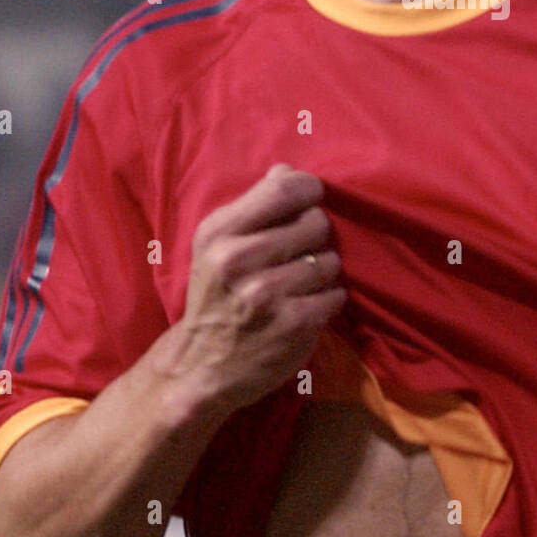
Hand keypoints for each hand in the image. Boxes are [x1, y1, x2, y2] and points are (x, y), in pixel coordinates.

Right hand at [158, 164, 345, 412]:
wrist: (200, 367)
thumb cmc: (215, 296)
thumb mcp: (216, 245)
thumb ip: (254, 206)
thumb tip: (287, 169)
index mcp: (219, 233)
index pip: (283, 188)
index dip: (308, 190)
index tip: (310, 200)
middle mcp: (239, 260)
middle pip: (315, 222)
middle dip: (315, 237)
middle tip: (297, 254)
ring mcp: (267, 294)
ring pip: (330, 260)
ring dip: (323, 271)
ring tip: (299, 283)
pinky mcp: (293, 324)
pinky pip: (336, 294)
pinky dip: (327, 300)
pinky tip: (305, 306)